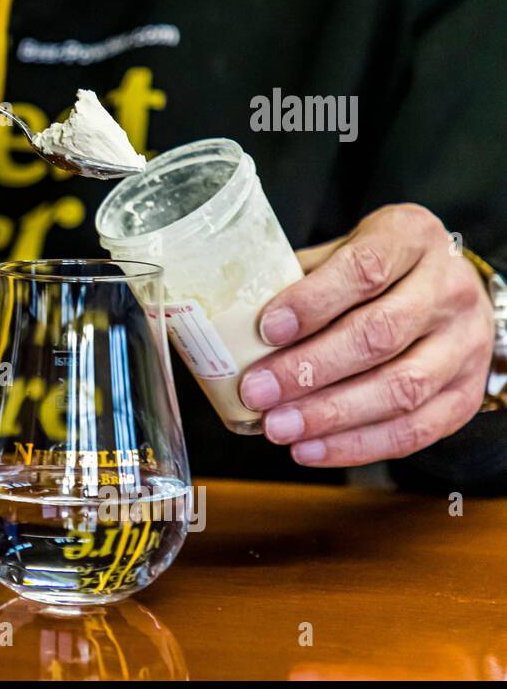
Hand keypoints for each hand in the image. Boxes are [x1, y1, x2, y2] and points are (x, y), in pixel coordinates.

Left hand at [238, 204, 493, 466]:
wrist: (446, 293)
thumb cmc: (375, 272)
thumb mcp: (339, 254)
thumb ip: (294, 280)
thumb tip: (224, 322)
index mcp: (410, 238)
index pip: (365, 268)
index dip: (314, 301)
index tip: (267, 329)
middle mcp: (448, 288)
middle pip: (379, 334)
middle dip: (309, 369)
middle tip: (258, 391)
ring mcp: (463, 344)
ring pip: (401, 387)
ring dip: (331, 415)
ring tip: (278, 427)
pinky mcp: (464, 393)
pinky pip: (414, 429)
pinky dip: (357, 445)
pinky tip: (311, 449)